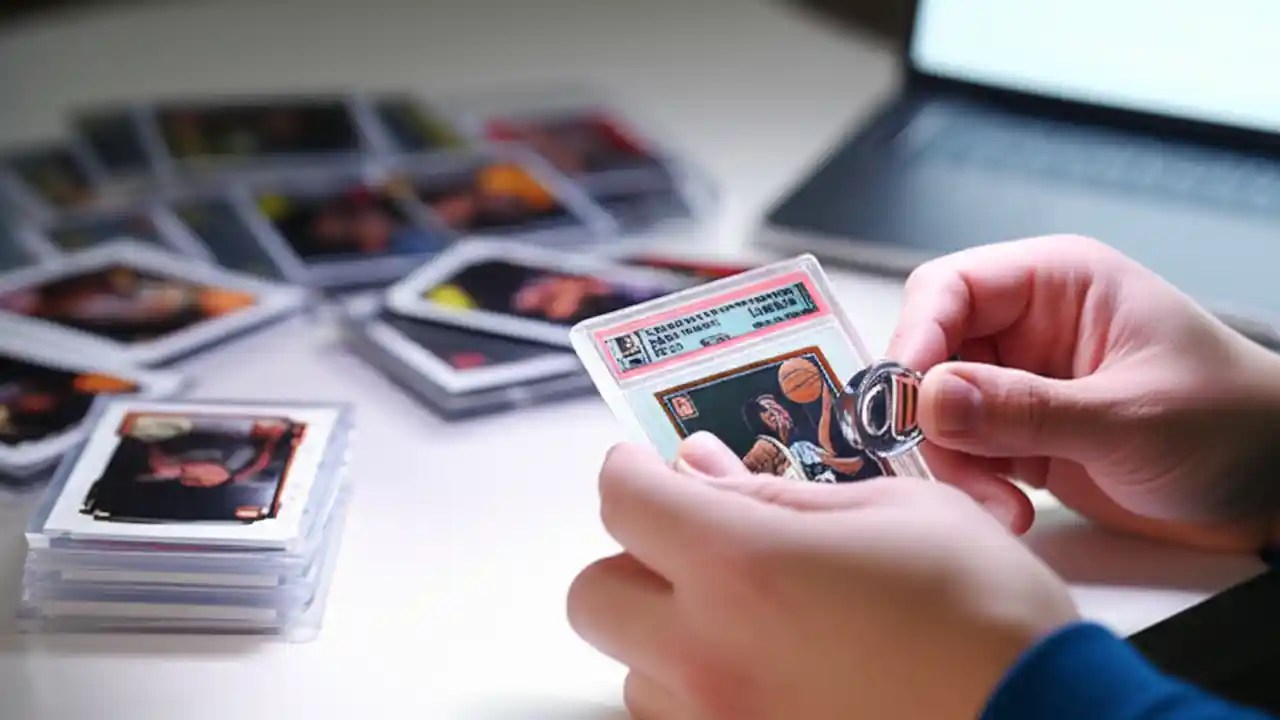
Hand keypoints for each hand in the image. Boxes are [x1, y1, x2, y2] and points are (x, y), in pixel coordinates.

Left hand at [568, 434, 1076, 719]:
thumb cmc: (987, 621)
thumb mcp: (893, 510)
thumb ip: (777, 489)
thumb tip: (704, 467)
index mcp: (742, 565)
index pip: (623, 499)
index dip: (632, 469)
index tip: (650, 466)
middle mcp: (710, 653)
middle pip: (594, 592)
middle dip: (632, 556)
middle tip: (693, 540)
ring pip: (631, 666)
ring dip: (663, 628)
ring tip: (745, 613)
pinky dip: (697, 688)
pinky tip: (764, 667)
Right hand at [888, 235, 1279, 550]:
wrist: (1274, 490)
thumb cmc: (1234, 425)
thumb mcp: (1131, 417)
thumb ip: (1026, 410)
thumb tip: (930, 399)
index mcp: (1057, 283)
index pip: (949, 288)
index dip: (916, 337)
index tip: (902, 400)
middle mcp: (1028, 327)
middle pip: (930, 353)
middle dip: (930, 415)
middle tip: (949, 464)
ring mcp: (1020, 383)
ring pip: (936, 412)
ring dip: (954, 463)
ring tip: (1001, 504)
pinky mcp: (1018, 435)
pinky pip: (961, 452)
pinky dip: (971, 486)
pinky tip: (1013, 509)